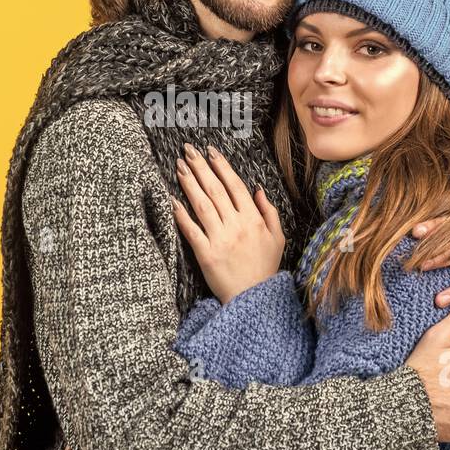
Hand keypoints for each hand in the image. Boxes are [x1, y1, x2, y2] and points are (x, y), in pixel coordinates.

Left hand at [171, 143, 285, 304]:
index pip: (235, 185)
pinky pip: (191, 230)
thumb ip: (268, 212)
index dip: (221, 166)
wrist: (254, 299)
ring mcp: (220, 239)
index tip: (210, 151)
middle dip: (200, 167)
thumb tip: (258, 189)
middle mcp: (236, 226)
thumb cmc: (265, 268)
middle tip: (187, 150)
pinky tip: (172, 200)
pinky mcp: (206, 254)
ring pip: (202, 205)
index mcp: (253, 219)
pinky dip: (181, 214)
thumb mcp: (277, 238)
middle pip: (215, 190)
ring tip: (179, 166)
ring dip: (189, 183)